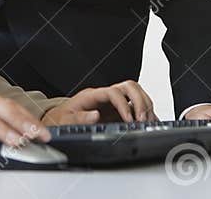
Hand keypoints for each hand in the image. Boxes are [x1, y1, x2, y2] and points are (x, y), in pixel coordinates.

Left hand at [42, 80, 157, 124]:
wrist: (61, 120)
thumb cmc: (63, 118)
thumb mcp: (66, 120)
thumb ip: (79, 118)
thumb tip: (95, 116)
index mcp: (93, 95)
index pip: (113, 92)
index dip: (123, 105)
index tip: (129, 120)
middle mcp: (106, 95)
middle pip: (129, 87)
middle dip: (139, 101)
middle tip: (142, 119)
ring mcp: (113, 102)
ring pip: (136, 93)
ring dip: (145, 106)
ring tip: (148, 122)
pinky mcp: (119, 110)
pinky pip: (136, 106)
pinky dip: (146, 113)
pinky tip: (149, 122)